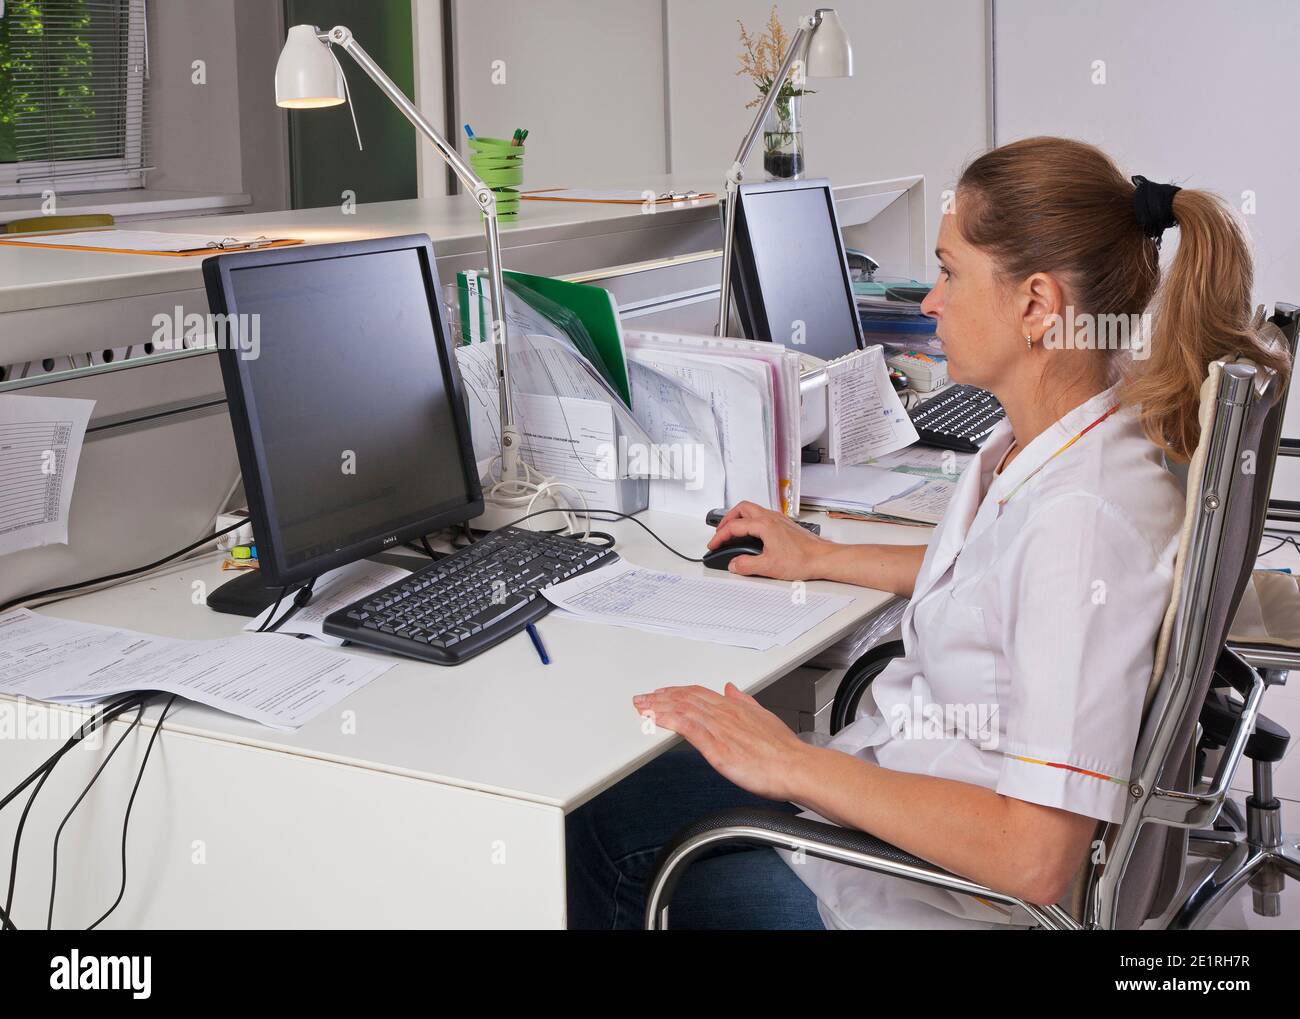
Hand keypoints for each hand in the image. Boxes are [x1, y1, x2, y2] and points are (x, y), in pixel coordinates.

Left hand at [632, 683, 810, 802]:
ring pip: (682, 709)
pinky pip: (687, 728)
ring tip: (641, 707)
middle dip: (660, 697)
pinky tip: (656, 720)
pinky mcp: (716, 746)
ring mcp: (719, 728)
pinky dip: (669, 720)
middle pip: (684, 698)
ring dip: (658, 707)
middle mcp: (724, 713)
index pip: (698, 693)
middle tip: (642, 699)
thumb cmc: (784, 750)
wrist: (795, 767)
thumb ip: (744, 703)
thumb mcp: (764, 716)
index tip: (662, 693)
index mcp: (734, 707)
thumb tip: (731, 689)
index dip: (676, 691)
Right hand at [708, 501, 833, 580]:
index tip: (713, 545)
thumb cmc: (803, 559)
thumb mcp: (768, 567)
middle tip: (720, 533)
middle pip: (741, 508)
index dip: (719, 536)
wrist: (822, 558)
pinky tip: (752, 534)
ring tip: (733, 532)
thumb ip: (746, 565)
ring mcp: (778, 519)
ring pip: (752, 510)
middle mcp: (771, 517)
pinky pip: (762, 515)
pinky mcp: (784, 524)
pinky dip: (751, 521)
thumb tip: (734, 564)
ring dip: (739, 518)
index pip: (734, 526)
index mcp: (764, 525)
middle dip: (727, 519)